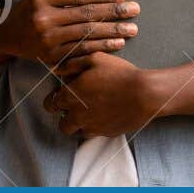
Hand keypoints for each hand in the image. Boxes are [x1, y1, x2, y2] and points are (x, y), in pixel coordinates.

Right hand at [0, 0, 138, 65]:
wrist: (6, 37)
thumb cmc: (28, 10)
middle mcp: (44, 20)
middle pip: (86, 15)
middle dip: (114, 12)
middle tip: (134, 9)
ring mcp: (48, 41)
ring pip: (86, 35)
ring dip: (112, 32)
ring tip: (132, 29)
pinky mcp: (51, 57)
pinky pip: (81, 52)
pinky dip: (101, 48)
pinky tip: (118, 44)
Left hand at [45, 53, 161, 136]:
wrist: (143, 94)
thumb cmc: (119, 74)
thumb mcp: (95, 59)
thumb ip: (72, 64)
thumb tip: (57, 69)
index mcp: (71, 96)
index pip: (50, 104)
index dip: (54, 100)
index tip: (60, 96)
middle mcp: (77, 115)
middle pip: (62, 124)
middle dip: (65, 117)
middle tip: (73, 108)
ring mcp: (91, 126)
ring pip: (77, 132)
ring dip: (79, 124)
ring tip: (88, 113)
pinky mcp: (105, 133)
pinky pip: (93, 133)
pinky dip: (94, 127)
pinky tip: (103, 115)